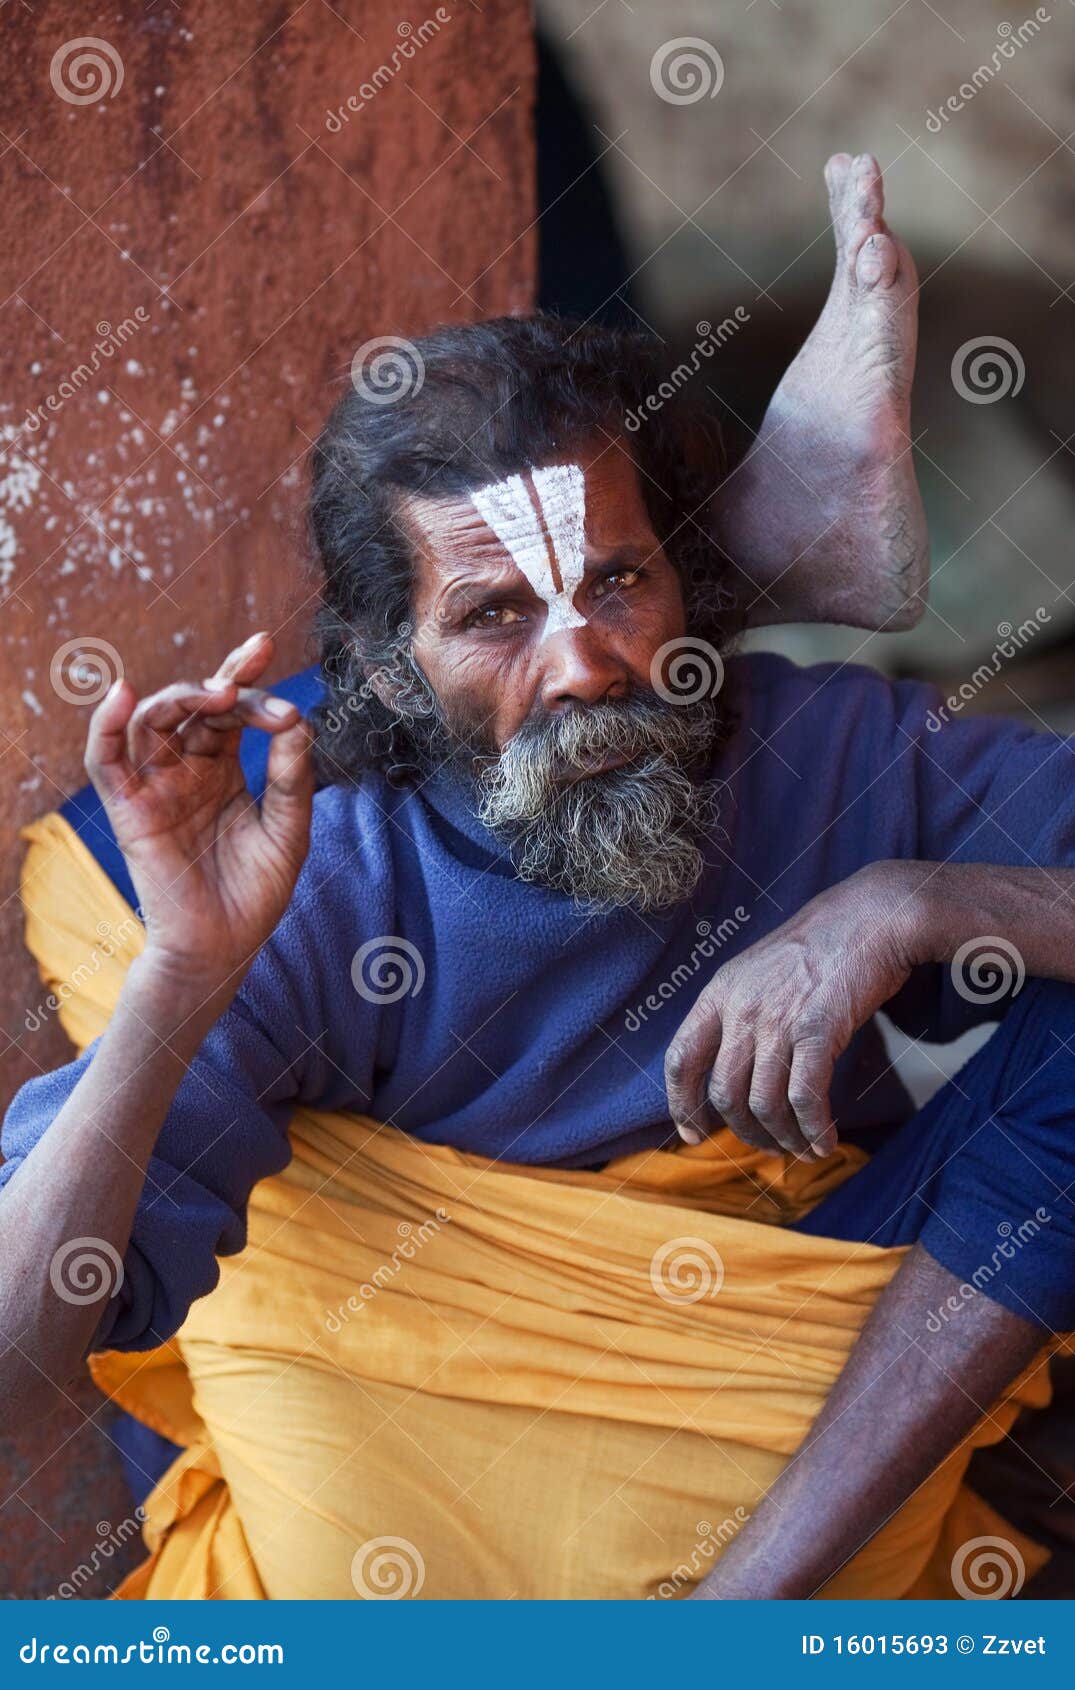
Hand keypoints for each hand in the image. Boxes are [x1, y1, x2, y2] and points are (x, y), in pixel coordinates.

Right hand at [84, 631, 313, 992]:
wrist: (225, 947)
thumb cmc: (256, 892)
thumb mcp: (288, 830)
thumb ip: (291, 778)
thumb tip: (297, 723)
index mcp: (223, 768)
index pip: (232, 710)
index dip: (248, 677)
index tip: (268, 646)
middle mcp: (186, 769)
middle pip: (196, 706)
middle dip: (226, 684)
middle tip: (252, 678)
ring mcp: (156, 786)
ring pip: (154, 721)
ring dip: (182, 696)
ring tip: (219, 693)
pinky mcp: (130, 809)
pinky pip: (107, 760)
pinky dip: (108, 724)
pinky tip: (123, 694)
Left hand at [664, 863, 923, 1158]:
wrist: (871, 917)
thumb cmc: (822, 947)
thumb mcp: (760, 972)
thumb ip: (742, 1014)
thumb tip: (736, 1069)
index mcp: (719, 993)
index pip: (681, 1058)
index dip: (681, 1104)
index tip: (692, 1134)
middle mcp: (740, 1008)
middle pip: (723, 1094)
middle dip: (745, 1132)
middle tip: (769, 1146)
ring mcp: (776, 1020)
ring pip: (764, 1104)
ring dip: (783, 1138)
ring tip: (803, 1149)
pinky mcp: (816, 1031)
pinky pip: (805, 1098)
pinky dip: (814, 1129)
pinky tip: (825, 1141)